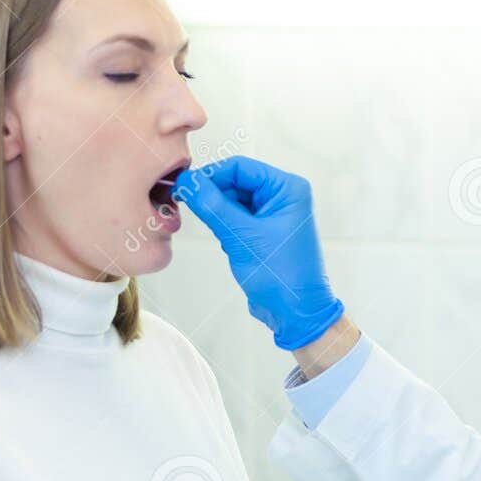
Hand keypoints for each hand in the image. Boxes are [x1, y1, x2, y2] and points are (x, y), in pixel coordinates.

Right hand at [174, 157, 343, 350]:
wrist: (296, 313)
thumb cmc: (282, 276)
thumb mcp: (243, 238)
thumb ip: (213, 207)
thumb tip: (188, 182)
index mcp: (287, 189)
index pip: (240, 167)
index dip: (210, 175)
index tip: (184, 187)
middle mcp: (282, 197)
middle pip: (234, 182)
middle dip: (214, 198)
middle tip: (194, 212)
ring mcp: (272, 215)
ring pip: (230, 202)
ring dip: (220, 218)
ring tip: (226, 239)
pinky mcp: (262, 232)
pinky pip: (234, 220)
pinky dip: (225, 231)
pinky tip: (232, 248)